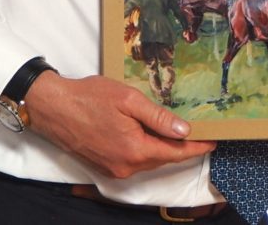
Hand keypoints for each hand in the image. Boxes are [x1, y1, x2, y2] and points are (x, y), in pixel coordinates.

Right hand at [25, 72, 215, 178]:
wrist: (54, 108)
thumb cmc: (89, 98)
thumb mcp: (128, 99)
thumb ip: (157, 117)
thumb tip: (184, 130)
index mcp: (135, 150)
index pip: (175, 153)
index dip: (197, 147)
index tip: (214, 141)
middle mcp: (126, 166)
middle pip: (163, 158)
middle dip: (182, 146)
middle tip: (200, 131)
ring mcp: (114, 169)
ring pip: (149, 160)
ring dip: (163, 147)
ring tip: (178, 130)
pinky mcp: (105, 166)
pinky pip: (134, 160)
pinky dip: (146, 149)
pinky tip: (151, 134)